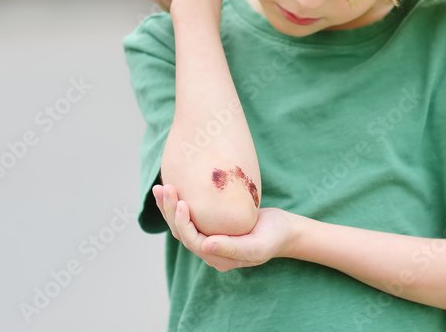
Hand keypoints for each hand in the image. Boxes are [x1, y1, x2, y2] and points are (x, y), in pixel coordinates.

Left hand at [152, 183, 298, 271]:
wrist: (285, 230)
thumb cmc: (274, 236)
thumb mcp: (258, 245)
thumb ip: (232, 248)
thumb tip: (205, 246)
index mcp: (219, 258)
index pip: (192, 242)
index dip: (183, 223)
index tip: (182, 202)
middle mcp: (210, 250)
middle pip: (182, 233)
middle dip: (170, 211)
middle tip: (163, 188)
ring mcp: (210, 238)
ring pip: (183, 224)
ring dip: (170, 207)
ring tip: (160, 188)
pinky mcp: (212, 225)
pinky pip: (192, 216)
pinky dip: (180, 204)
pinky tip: (175, 188)